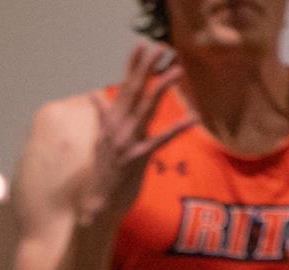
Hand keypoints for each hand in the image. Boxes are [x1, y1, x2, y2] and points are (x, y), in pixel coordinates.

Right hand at [82, 43, 197, 228]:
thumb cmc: (102, 173)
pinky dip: (177, 128)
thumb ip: (103, 116)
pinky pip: (160, 140)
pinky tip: (193, 118)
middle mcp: (116, 129)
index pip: (122, 89)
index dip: (131, 67)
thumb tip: (96, 95)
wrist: (96, 204)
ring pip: (145, 110)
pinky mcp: (138, 158)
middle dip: (145, 69)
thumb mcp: (100, 141)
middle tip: (156, 48)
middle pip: (133, 93)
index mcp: (109, 124)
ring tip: (175, 71)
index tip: (140, 47)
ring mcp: (126, 143)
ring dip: (161, 89)